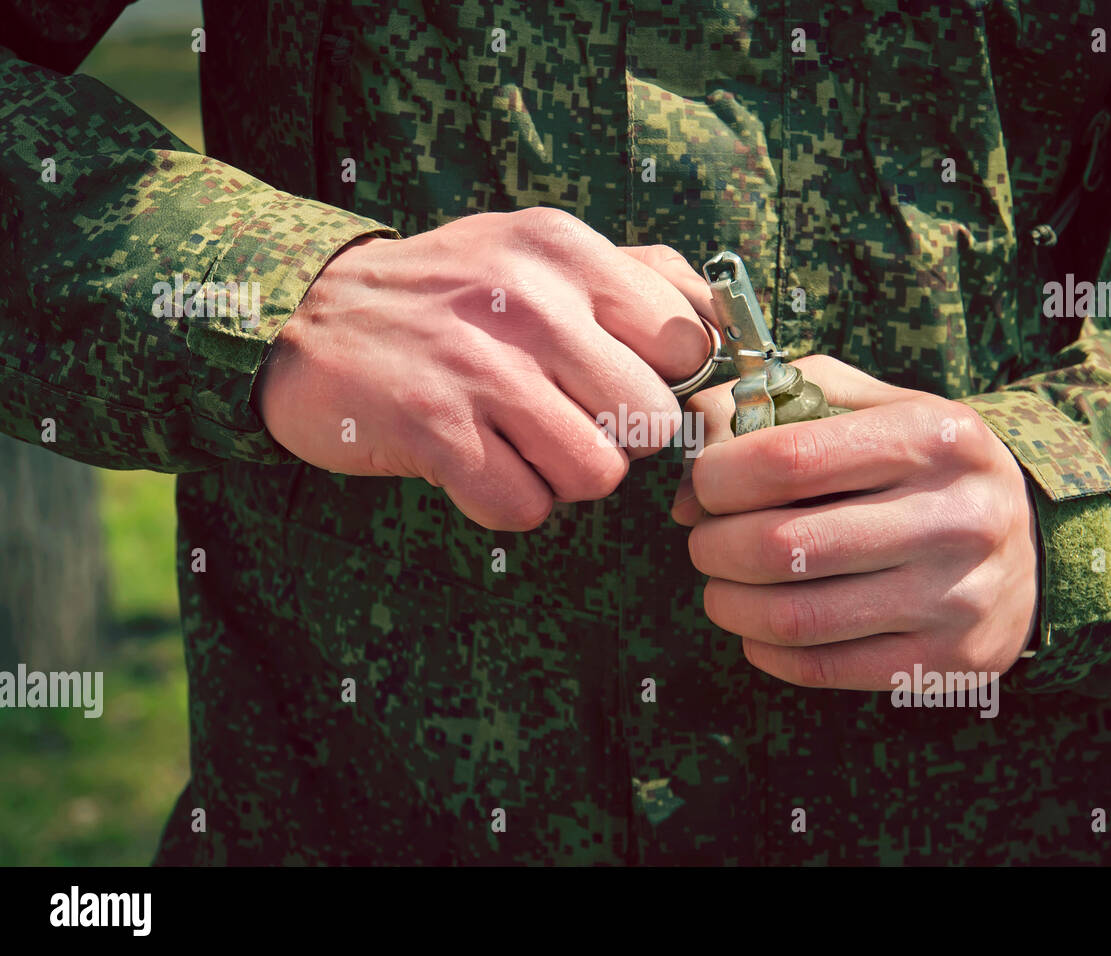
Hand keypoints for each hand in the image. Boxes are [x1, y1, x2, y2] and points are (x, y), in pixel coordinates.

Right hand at [255, 207, 713, 529]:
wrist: (308, 314)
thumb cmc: (451, 293)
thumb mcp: (541, 250)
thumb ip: (641, 276)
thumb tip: (732, 328)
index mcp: (568, 250)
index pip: (690, 344)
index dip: (669, 384)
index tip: (625, 388)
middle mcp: (532, 302)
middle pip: (653, 422)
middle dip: (619, 440)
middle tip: (566, 420)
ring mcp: (480, 368)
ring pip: (597, 475)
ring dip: (563, 476)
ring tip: (518, 441)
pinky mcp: (434, 429)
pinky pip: (524, 508)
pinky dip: (507, 501)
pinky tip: (476, 463)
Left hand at [671, 355, 1038, 688]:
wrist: (1033, 545)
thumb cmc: (926, 465)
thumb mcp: (878, 405)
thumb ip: (782, 401)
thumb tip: (694, 465)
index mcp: (935, 437)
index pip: (790, 457)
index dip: (719, 476)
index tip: (705, 485)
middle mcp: (955, 516)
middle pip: (782, 543)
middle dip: (713, 545)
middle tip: (705, 540)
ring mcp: (955, 597)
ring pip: (795, 616)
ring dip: (728, 603)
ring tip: (720, 586)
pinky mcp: (946, 661)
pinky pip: (822, 668)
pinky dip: (765, 650)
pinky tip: (758, 628)